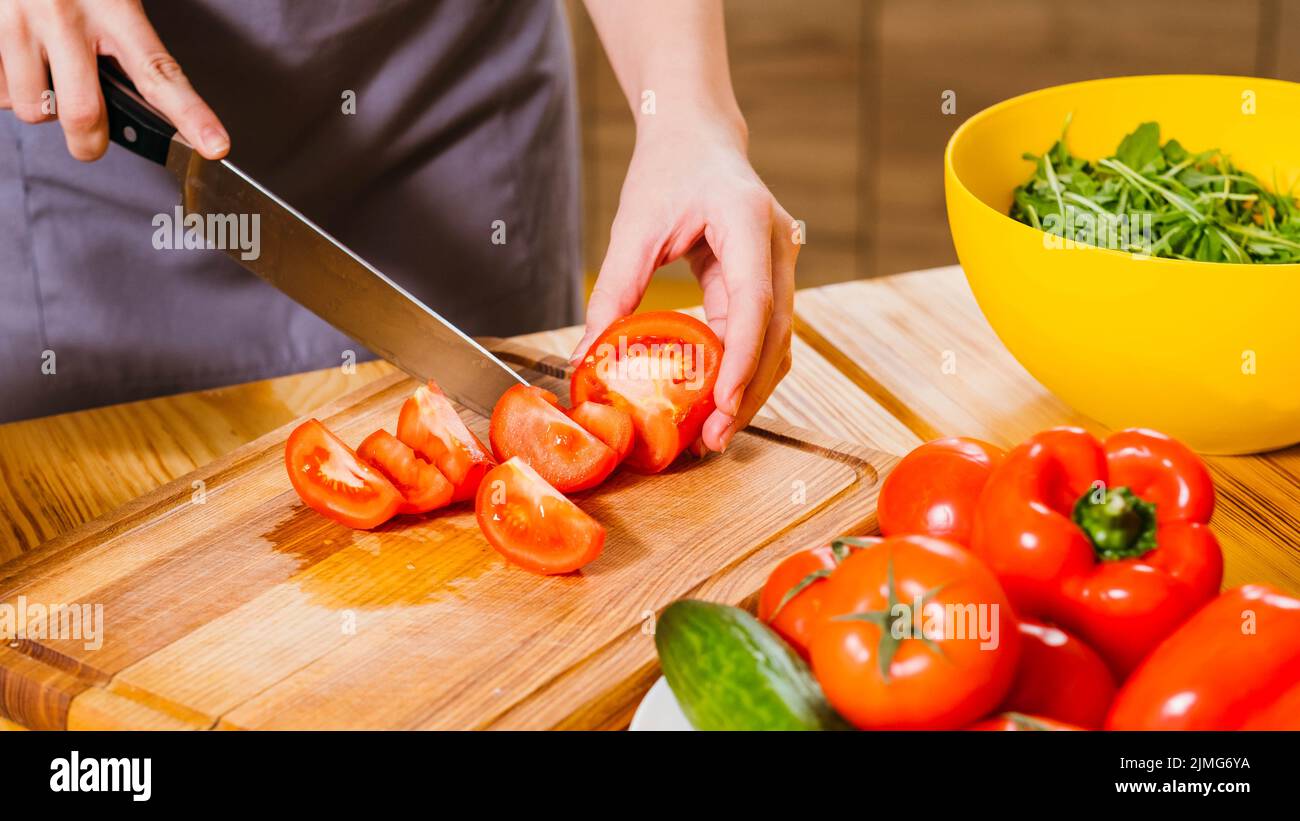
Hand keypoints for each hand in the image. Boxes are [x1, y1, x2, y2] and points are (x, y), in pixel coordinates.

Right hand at [0, 0, 227, 160]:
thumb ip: (128, 44)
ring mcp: (16, 21)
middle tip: (92, 139)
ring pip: (33, 109)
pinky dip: (12, 89)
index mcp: (114, 8)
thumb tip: (150, 105)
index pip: (160, 72)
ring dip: (44, 108)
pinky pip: (0, 92)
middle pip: (83, 114)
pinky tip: (22, 63)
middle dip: (89, 142)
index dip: (190, 115)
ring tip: (48, 76)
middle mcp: (63, 15)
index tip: (215, 145)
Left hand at [571, 114, 797, 452]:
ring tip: (715, 435)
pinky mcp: (770, 281)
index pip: (754, 301)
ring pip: (779, 342)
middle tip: (713, 439)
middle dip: (747, 392)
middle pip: (776, 334)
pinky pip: (765, 335)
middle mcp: (778, 245)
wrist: (696, 135)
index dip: (741, 358)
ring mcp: (781, 264)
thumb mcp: (633, 227)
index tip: (721, 403)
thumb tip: (586, 359)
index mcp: (748, 220)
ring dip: (751, 391)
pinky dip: (746, 371)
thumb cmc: (666, 170)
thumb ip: (613, 292)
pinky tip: (719, 403)